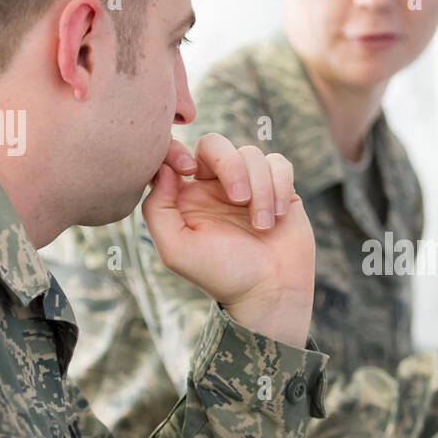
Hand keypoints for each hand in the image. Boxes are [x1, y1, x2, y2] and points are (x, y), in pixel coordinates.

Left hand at [141, 134, 314, 345]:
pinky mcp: (280, 188)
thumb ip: (157, 209)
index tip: (187, 171)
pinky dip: (280, 186)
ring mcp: (250, 185)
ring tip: (263, 225)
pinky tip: (278, 216)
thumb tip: (162, 168)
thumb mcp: (176, 250)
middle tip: (238, 200)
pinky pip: (279, 164)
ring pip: (252, 154)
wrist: (270, 292)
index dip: (176, 149)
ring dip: (261, 188)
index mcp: (187, 196)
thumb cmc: (221, 275)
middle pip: (215, 144)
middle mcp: (216, 186)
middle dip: (229, 165)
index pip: (176, 152)